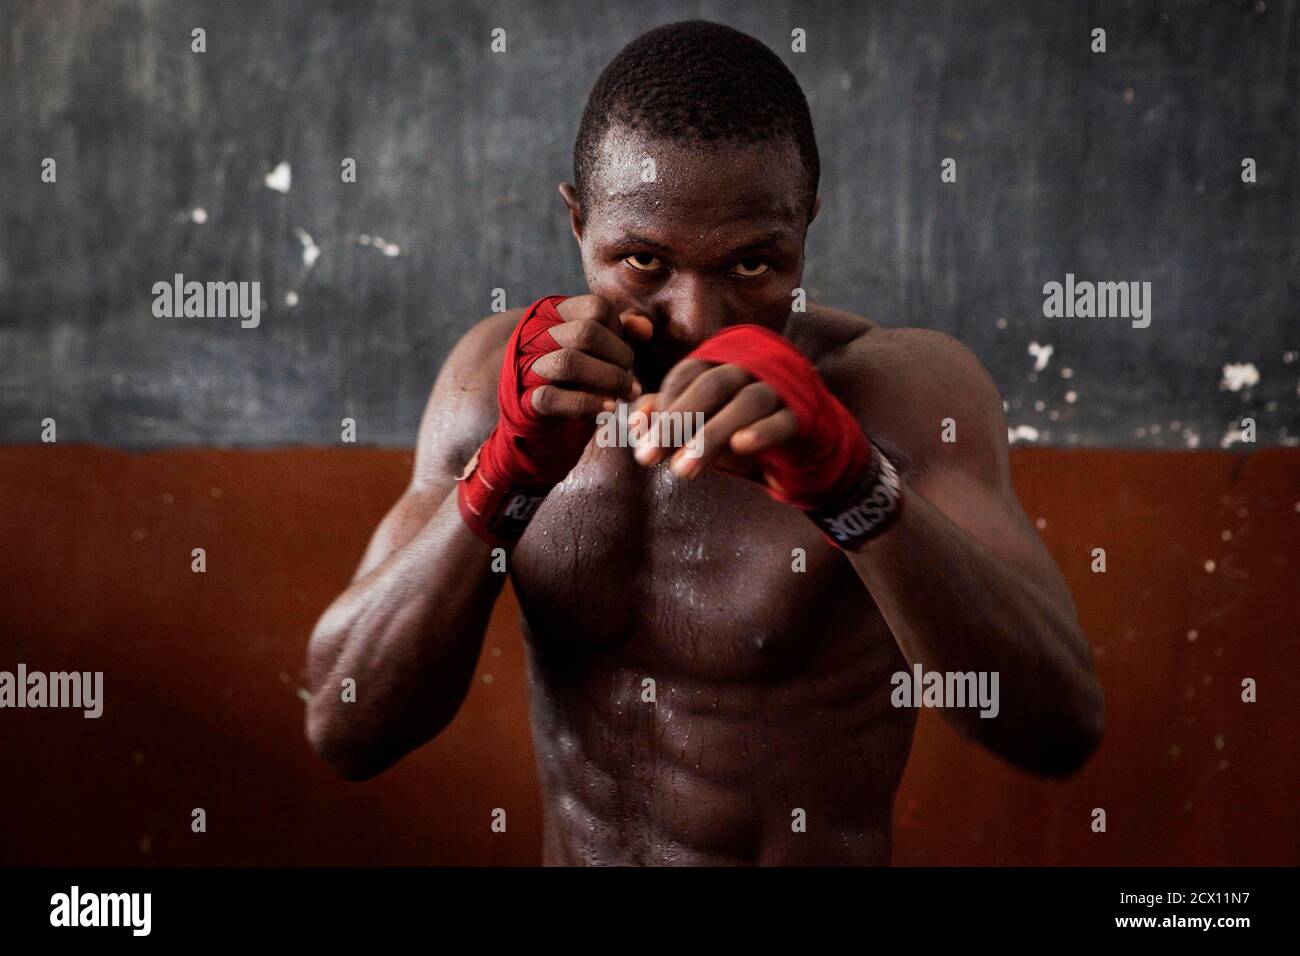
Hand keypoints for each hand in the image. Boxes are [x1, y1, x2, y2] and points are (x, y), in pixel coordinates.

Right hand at [457, 294, 637, 545]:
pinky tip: (609, 410)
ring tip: (626, 394)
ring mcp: (525, 368)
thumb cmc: (572, 386)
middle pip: (586, 332)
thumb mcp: (597, 355)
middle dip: (619, 357)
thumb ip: (619, 336)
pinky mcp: (524, 401)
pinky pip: (555, 398)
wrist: (537, 431)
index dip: (620, 332)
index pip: (596, 308)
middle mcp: (534, 337)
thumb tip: (646, 328)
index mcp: (552, 316)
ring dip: (608, 379)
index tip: (626, 355)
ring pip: (570, 361)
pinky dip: (588, 404)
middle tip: (631, 380)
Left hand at [631, 323, 879, 514]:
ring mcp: (779, 388)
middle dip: (678, 422)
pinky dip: (761, 432)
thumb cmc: (740, 427)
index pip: (686, 376)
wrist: (802, 441)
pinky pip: (782, 419)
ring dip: (711, 435)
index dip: (662, 410)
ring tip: (684, 471)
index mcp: (721, 363)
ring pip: (747, 401)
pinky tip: (740, 447)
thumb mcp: (701, 426)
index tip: (642, 448)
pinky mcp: (803, 414)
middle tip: (649, 459)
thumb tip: (635, 420)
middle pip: (712, 385)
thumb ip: (669, 419)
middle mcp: (750, 368)